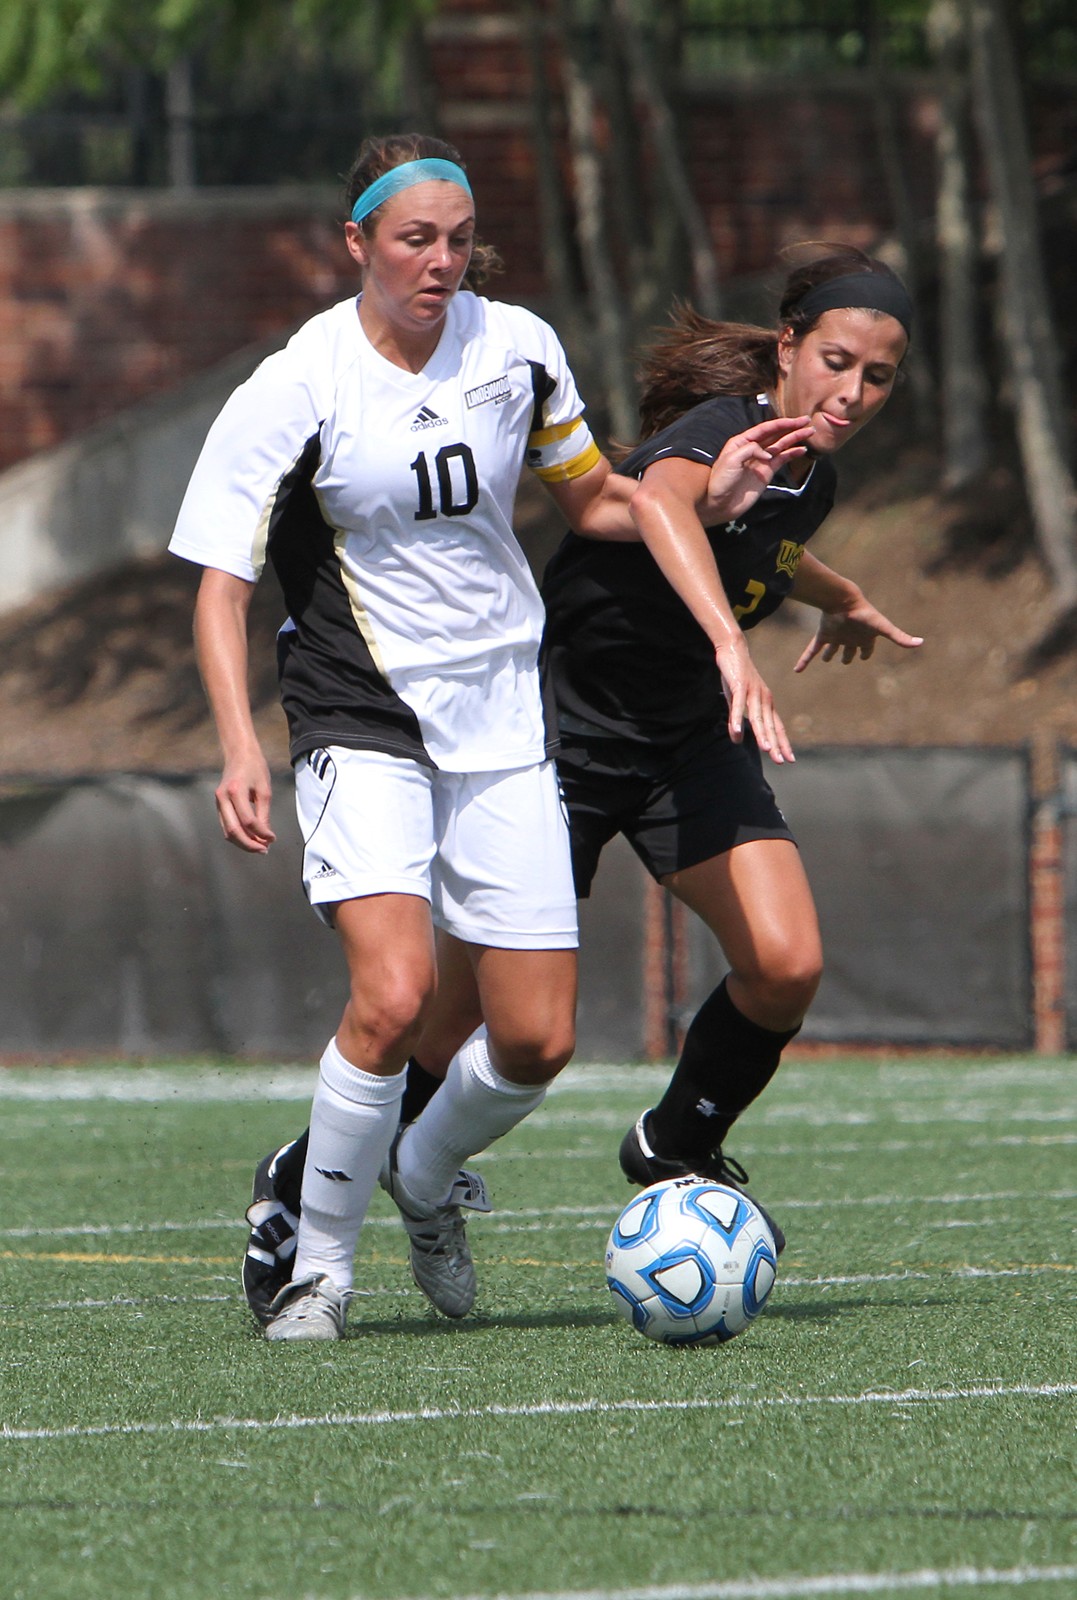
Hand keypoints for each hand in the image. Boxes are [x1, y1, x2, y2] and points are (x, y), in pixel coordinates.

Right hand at [214, 750, 275, 852]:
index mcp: (235, 791)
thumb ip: (264, 814)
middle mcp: (222, 798)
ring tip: (260, 847)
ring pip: (228, 832)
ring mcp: (218, 802)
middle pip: (233, 831)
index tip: (273, 838)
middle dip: (250, 844)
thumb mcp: (264, 790)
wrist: (239, 753)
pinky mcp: (219, 805)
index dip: (261, 833)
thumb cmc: (255, 768)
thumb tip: (267, 836)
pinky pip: (227, 826)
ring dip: (244, 843)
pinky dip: (238, 836)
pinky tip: (252, 838)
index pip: (248, 820)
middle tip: (265, 850)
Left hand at [702, 416, 813, 523]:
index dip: (780, 424)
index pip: (765, 429)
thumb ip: (750, 450)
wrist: (720, 504)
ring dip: (795, 439)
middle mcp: (753, 448)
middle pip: (775, 434)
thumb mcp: (731, 461)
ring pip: (781, 445)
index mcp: (742, 441)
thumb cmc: (720, 481)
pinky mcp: (766, 473)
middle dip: (791, 427)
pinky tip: (802, 450)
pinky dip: (792, 454)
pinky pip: (782, 460)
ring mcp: (761, 460)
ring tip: (809, 433)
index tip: (794, 421)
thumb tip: (769, 453)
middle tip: (807, 421)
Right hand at [716, 633, 793, 764]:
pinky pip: (738, 705)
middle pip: (770, 726)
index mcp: (766, 703)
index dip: (783, 743)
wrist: (734, 648)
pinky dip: (737, 719)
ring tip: (766, 750)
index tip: (789, 758)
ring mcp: (752, 692)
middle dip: (776, 744)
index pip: (776, 727)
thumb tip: (737, 740)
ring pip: (757, 717)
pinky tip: (736, 732)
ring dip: (762, 734)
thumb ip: (736, 720)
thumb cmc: (737, 675)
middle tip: (782, 761)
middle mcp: (763, 698)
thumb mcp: (737, 700)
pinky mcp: (739, 686)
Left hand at [794, 594, 923, 671]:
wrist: (843, 600)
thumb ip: (900, 637)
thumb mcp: (883, 628)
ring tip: (826, 658)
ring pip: (830, 649)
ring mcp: (835, 636)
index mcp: (863, 637)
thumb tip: (921, 643)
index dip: (866, 653)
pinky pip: (811, 650)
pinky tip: (797, 670)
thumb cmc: (864, 614)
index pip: (867, 649)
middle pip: (849, 650)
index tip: (865, 657)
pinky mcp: (822, 634)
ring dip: (828, 654)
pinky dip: (805, 660)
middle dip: (848, 656)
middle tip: (846, 660)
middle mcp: (849, 637)